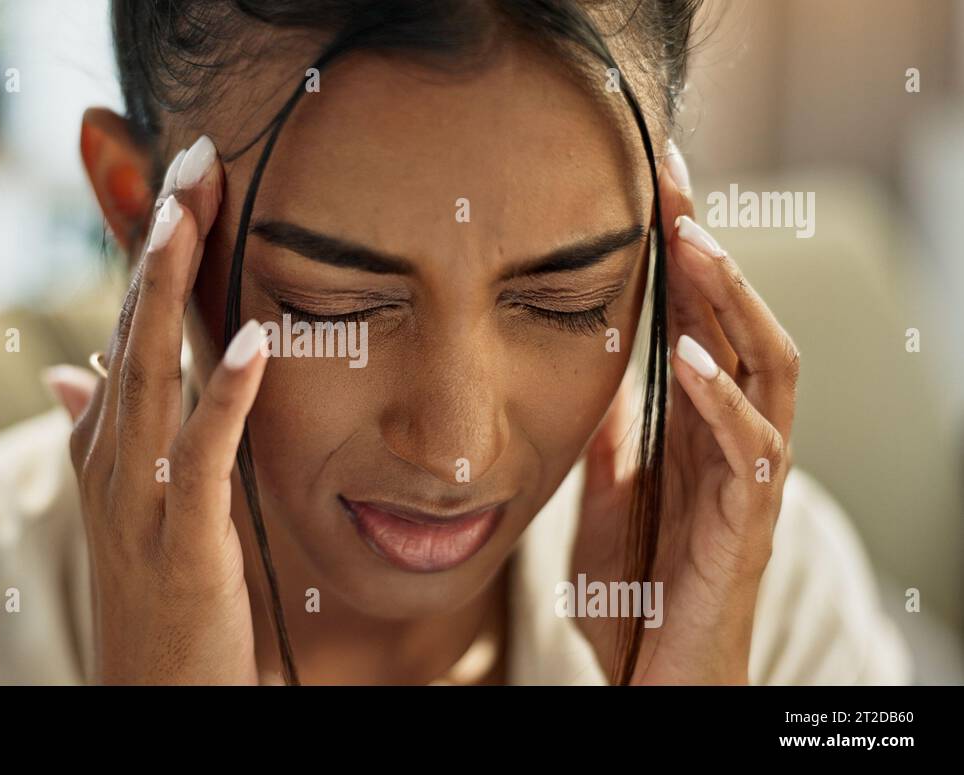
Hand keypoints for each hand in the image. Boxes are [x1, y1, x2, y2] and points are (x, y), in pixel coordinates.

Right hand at [50, 136, 269, 683]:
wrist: (154, 699)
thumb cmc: (154, 598)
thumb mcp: (125, 505)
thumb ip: (101, 430)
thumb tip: (65, 372)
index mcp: (102, 444)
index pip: (123, 326)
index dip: (149, 251)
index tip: (181, 180)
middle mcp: (108, 459)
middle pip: (128, 329)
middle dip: (157, 242)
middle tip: (190, 158)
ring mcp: (137, 500)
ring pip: (149, 376)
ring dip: (169, 291)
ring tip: (191, 213)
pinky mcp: (181, 542)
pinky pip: (202, 456)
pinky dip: (224, 395)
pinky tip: (251, 341)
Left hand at [574, 143, 801, 683]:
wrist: (657, 677)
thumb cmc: (641, 590)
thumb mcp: (608, 492)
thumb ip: (610, 433)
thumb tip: (588, 367)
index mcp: (696, 424)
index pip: (700, 317)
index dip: (682, 250)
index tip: (650, 183)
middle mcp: (732, 437)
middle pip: (738, 322)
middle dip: (710, 249)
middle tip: (673, 181)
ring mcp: (748, 478)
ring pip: (766, 370)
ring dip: (733, 305)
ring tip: (696, 244)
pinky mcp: (746, 523)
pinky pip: (751, 452)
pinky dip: (725, 402)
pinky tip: (691, 361)